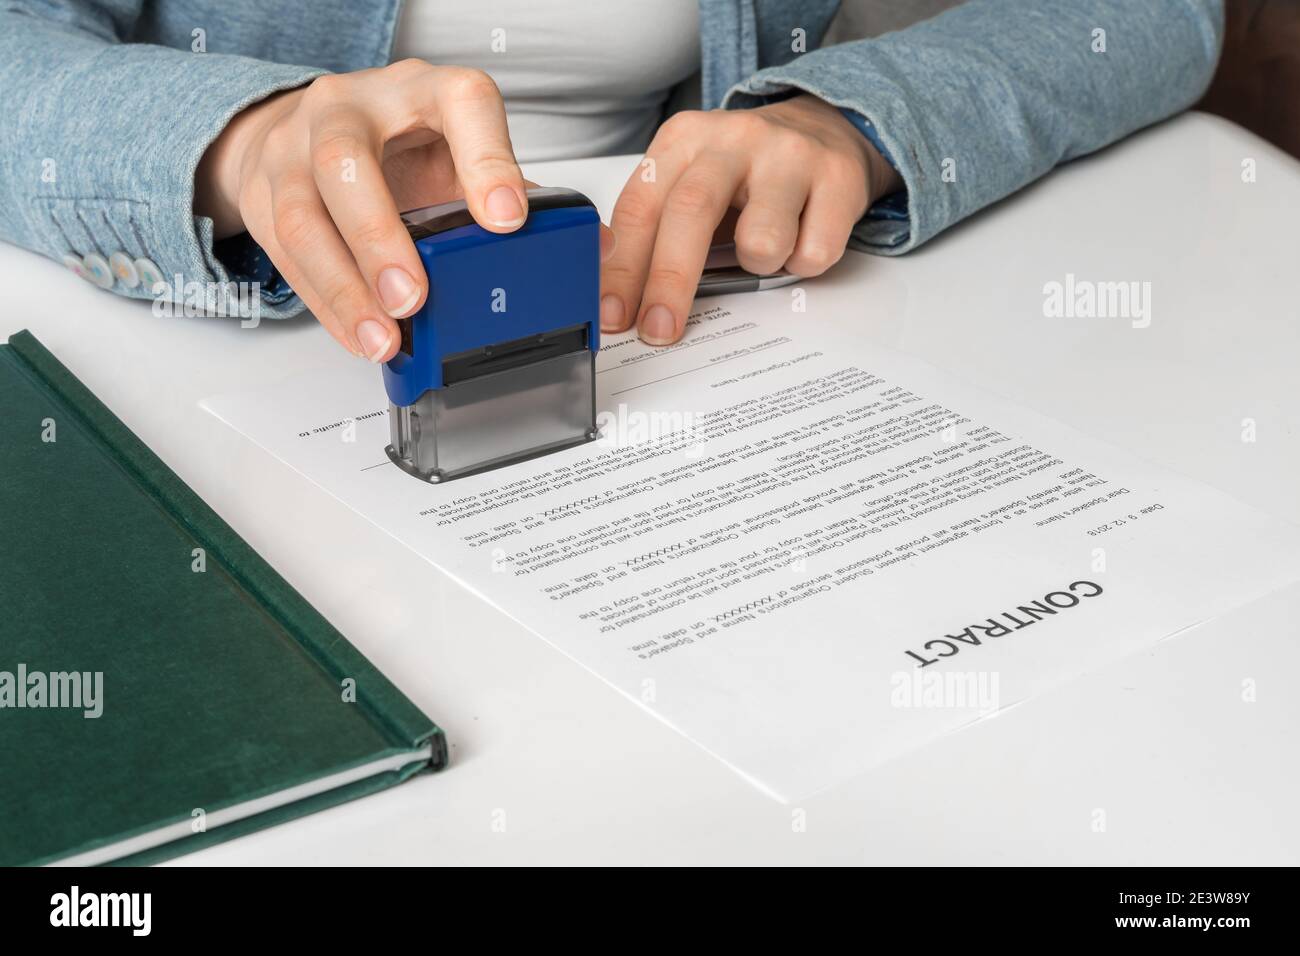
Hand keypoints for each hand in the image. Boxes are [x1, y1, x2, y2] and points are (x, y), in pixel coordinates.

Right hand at [195, 60, 530, 361]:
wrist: (312, 132)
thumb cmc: (400, 143)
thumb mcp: (461, 152)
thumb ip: (512, 196)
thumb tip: (591, 249)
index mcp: (424, 91)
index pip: (461, 104)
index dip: (487, 162)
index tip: (508, 221)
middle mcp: (351, 107)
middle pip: (346, 159)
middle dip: (378, 237)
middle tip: (413, 298)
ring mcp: (296, 147)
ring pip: (304, 216)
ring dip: (344, 288)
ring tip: (383, 337)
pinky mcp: (265, 192)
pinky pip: (286, 254)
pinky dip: (326, 303)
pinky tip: (358, 333)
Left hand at [601, 94, 901, 345]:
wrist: (826, 128)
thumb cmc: (747, 173)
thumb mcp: (691, 182)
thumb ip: (657, 228)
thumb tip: (623, 301)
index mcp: (684, 140)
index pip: (640, 208)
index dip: (622, 268)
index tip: (615, 316)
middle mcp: (733, 139)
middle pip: (690, 214)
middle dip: (670, 283)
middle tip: (660, 330)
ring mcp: (788, 154)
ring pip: (761, 241)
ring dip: (759, 267)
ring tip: (763, 252)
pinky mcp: (838, 176)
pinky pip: (814, 253)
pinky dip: (803, 264)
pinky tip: (802, 238)